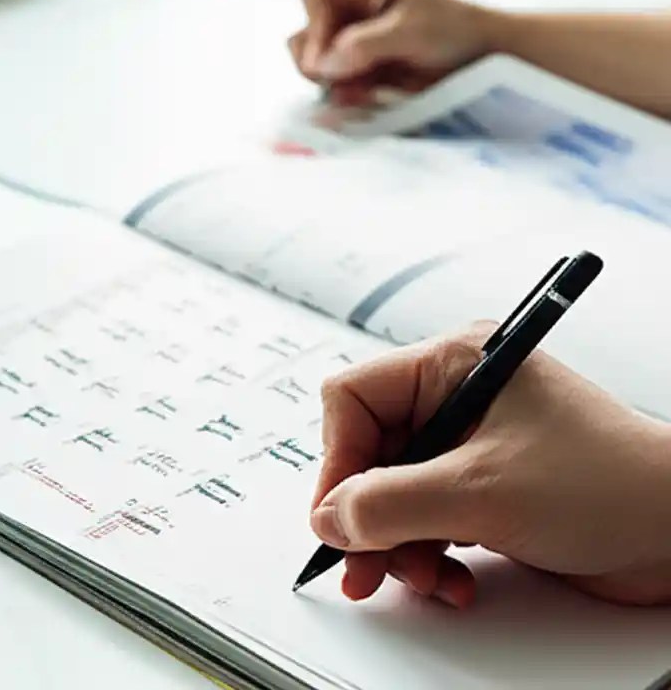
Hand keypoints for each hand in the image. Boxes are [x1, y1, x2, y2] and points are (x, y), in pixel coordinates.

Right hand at [289, 0, 499, 105]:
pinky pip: (338, 92)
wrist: (488, 61)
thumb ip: (365, 44)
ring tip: (357, 95)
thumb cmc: (455, 31)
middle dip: (315, 61)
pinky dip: (344, 102)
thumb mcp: (410, 31)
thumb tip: (323, 64)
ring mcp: (359, 55)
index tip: (331, 54)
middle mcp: (355, 24)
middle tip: (336, 79)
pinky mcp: (367, 83)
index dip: (315, 24)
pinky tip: (364, 103)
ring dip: (330, 85)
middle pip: (306, 37)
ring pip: (318, 70)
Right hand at [311, 322, 670, 608]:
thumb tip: (331, 516)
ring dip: (399, 546)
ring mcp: (471, 447)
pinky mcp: (484, 490)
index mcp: (454, 365)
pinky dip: (427, 556)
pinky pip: (425, 521)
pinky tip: (451, 579)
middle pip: (368, 455)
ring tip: (422, 578)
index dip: (338, 461)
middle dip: (368, 517)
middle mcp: (458, 399)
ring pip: (392, 496)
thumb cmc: (613, 484)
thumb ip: (388, 503)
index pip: (354, 401)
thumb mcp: (480, 492)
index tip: (339, 514)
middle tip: (365, 563)